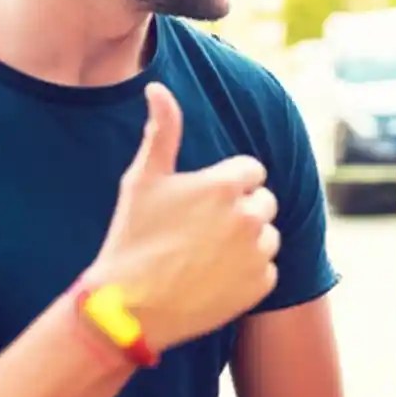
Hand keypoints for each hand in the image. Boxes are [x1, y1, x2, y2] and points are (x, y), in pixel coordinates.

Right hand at [84, 82, 280, 351]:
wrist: (128, 309)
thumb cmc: (132, 238)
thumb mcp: (143, 179)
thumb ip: (162, 130)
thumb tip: (157, 87)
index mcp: (226, 185)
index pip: (251, 170)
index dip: (226, 184)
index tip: (201, 202)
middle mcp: (250, 216)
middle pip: (262, 201)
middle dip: (240, 210)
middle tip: (200, 231)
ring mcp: (258, 252)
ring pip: (267, 235)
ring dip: (247, 242)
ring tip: (205, 256)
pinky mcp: (261, 285)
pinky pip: (267, 269)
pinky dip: (247, 274)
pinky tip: (213, 279)